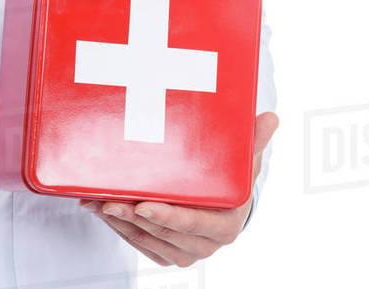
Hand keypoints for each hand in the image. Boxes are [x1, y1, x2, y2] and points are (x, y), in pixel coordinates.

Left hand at [81, 111, 277, 266]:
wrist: (224, 203)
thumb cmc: (233, 177)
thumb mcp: (245, 159)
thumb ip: (254, 141)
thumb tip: (271, 118)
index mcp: (226, 225)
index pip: (194, 223)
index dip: (168, 216)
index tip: (144, 204)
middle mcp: (206, 244)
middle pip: (164, 234)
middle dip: (134, 218)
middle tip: (109, 200)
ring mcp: (185, 251)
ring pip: (147, 241)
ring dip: (120, 224)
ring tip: (97, 202)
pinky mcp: (166, 252)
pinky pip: (139, 244)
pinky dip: (119, 229)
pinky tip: (101, 209)